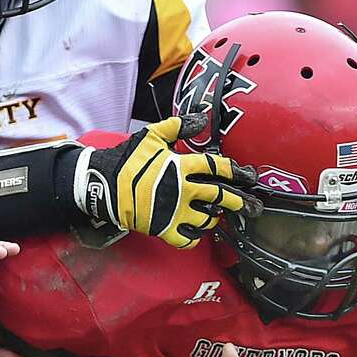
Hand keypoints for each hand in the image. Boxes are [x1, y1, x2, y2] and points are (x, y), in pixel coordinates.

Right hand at [75, 113, 260, 248]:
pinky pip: (187, 239)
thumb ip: (178, 126)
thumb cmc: (126, 160)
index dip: (236, 171)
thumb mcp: (151, 136)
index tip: (249, 176)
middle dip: (241, 201)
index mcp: (181, 166)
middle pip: (220, 196)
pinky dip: (195, 238)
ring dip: (214, 218)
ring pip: (206, 219)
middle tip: (254, 206)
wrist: (102, 185)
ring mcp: (174, 211)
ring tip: (216, 217)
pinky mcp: (163, 228)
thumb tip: (201, 117)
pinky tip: (196, 234)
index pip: (217, 167)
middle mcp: (182, 189)